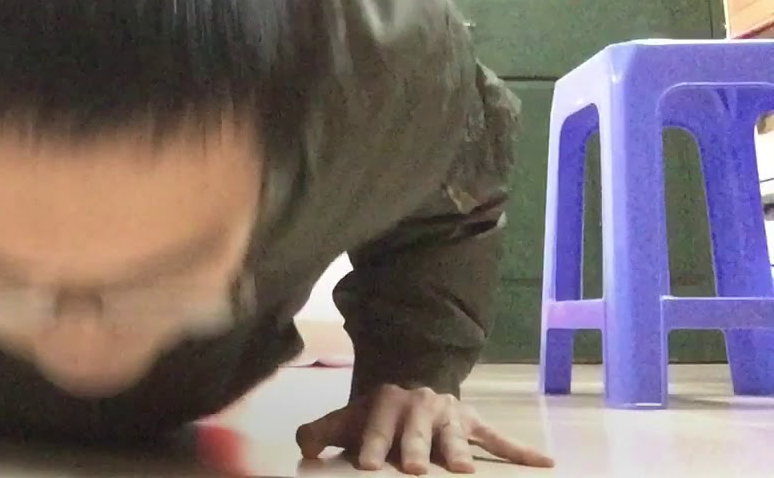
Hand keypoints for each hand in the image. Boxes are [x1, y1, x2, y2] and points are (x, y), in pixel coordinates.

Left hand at [295, 384, 552, 474]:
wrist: (412, 381)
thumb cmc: (377, 414)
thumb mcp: (347, 418)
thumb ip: (321, 433)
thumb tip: (305, 449)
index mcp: (386, 405)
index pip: (376, 429)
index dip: (371, 446)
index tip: (366, 465)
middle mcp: (420, 408)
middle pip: (418, 433)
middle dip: (416, 450)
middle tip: (414, 468)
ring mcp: (450, 417)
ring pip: (457, 436)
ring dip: (460, 452)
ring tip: (466, 471)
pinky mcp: (474, 424)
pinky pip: (499, 439)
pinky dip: (521, 451)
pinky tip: (544, 463)